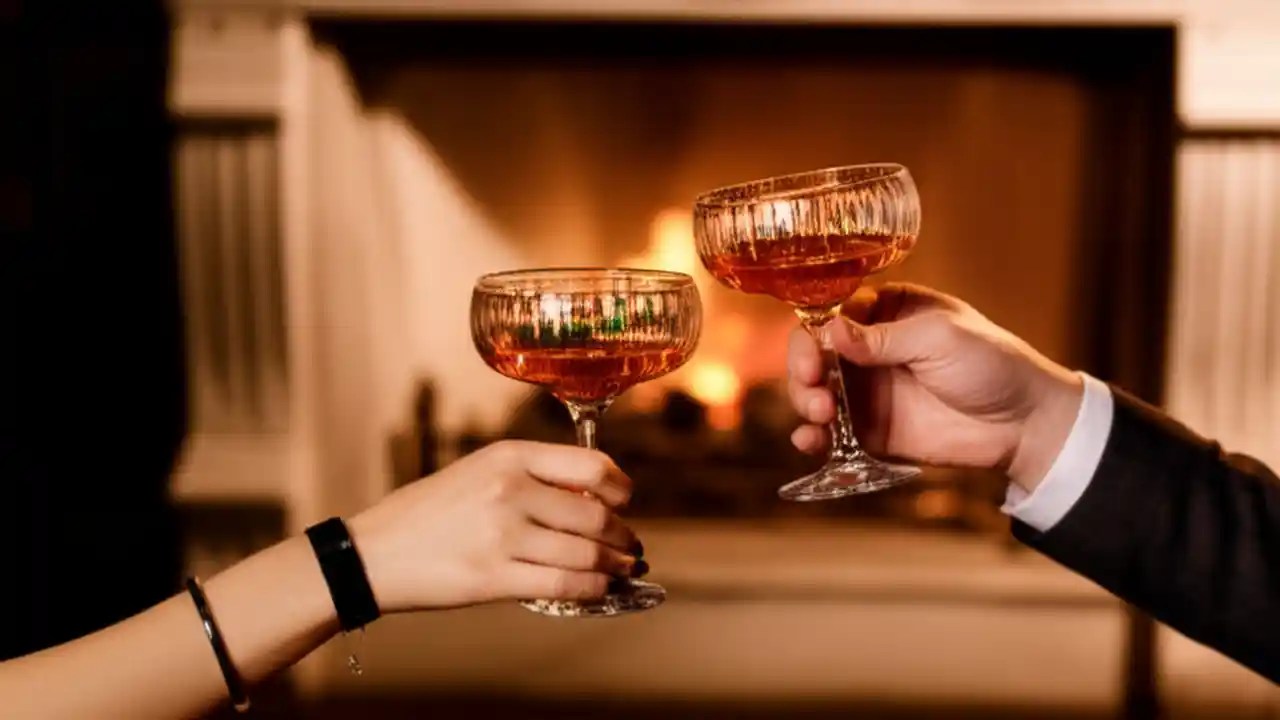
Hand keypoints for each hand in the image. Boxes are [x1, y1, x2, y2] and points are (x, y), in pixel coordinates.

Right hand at [348, 440, 641, 612]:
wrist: (373, 553)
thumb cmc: (427, 513)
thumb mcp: (478, 472)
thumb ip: (531, 478)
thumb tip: (590, 497)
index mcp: (509, 457)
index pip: (591, 465)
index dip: (619, 487)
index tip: (624, 500)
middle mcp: (510, 490)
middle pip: (595, 514)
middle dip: (621, 533)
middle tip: (628, 543)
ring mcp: (503, 535)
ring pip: (585, 552)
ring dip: (614, 563)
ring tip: (622, 566)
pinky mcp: (494, 578)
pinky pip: (563, 584)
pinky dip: (592, 587)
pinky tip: (599, 586)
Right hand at [787, 283, 1083, 491]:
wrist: (1025, 423)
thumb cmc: (991, 363)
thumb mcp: (939, 337)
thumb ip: (881, 337)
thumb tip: (829, 331)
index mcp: (886, 311)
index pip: (830, 313)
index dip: (811, 334)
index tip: (812, 356)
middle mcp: (869, 349)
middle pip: (812, 354)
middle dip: (803, 371)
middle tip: (816, 391)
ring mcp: (868, 391)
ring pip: (814, 392)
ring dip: (804, 402)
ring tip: (822, 417)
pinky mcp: (871, 431)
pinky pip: (829, 434)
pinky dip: (812, 438)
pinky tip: (810, 442)